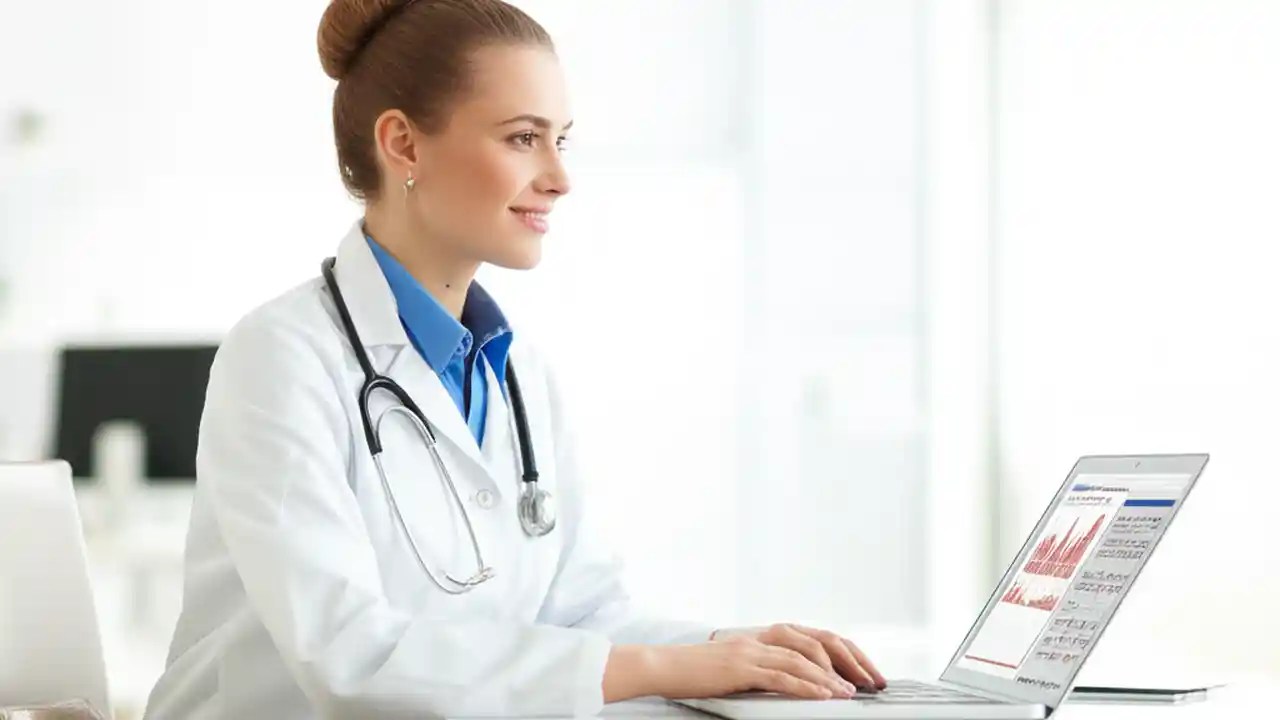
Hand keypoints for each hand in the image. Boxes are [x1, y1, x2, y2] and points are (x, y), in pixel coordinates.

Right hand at [712, 624, 886, 690]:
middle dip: (845, 662)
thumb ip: (762, 669)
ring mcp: (751, 650)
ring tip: (848, 693)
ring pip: (801, 660)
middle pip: (815, 644)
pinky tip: (822, 695)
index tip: (861, 670)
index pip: (812, 638)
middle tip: (867, 681)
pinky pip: (781, 676)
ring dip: (829, 678)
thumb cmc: (696, 671)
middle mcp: (760, 638)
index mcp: (762, 636)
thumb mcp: (735, 667)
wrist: (663, 666)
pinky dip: (805, 686)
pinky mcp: (741, 668)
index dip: (840, 653)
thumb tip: (791, 683)